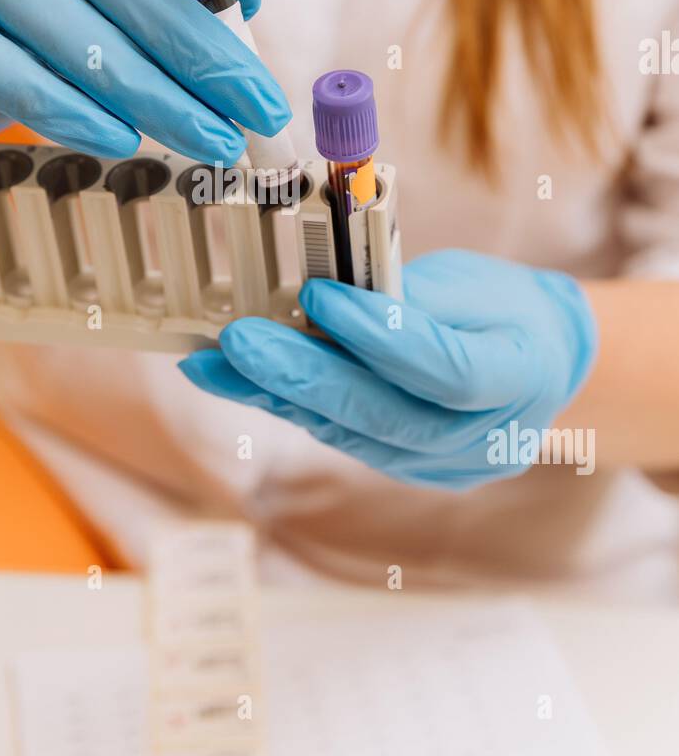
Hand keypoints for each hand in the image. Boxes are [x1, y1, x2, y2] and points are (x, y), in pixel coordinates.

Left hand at [180, 250, 597, 489]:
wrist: (541, 363)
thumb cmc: (501, 308)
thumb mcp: (469, 282)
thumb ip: (403, 295)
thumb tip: (317, 297)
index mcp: (520, 376)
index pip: (444, 368)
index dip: (379, 336)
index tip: (317, 295)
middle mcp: (483, 438)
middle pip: (385, 415)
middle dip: (301, 376)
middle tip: (236, 342)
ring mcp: (447, 467)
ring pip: (353, 434)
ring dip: (276, 397)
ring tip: (214, 363)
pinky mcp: (411, 473)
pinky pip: (345, 440)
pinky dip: (292, 408)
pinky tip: (242, 381)